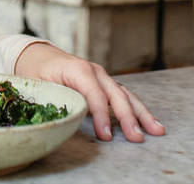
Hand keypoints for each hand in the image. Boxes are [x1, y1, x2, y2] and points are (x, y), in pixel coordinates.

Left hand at [14, 42, 164, 142]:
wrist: (38, 56)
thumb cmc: (37, 71)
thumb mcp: (41, 85)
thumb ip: (57, 100)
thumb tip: (71, 120)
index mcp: (78, 70)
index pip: (95, 94)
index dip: (102, 116)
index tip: (106, 136)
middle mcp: (94, 71)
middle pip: (116, 94)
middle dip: (128, 117)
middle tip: (136, 137)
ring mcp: (102, 77)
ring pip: (125, 95)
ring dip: (141, 113)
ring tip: (156, 130)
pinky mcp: (105, 84)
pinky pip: (124, 96)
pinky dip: (137, 109)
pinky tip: (149, 122)